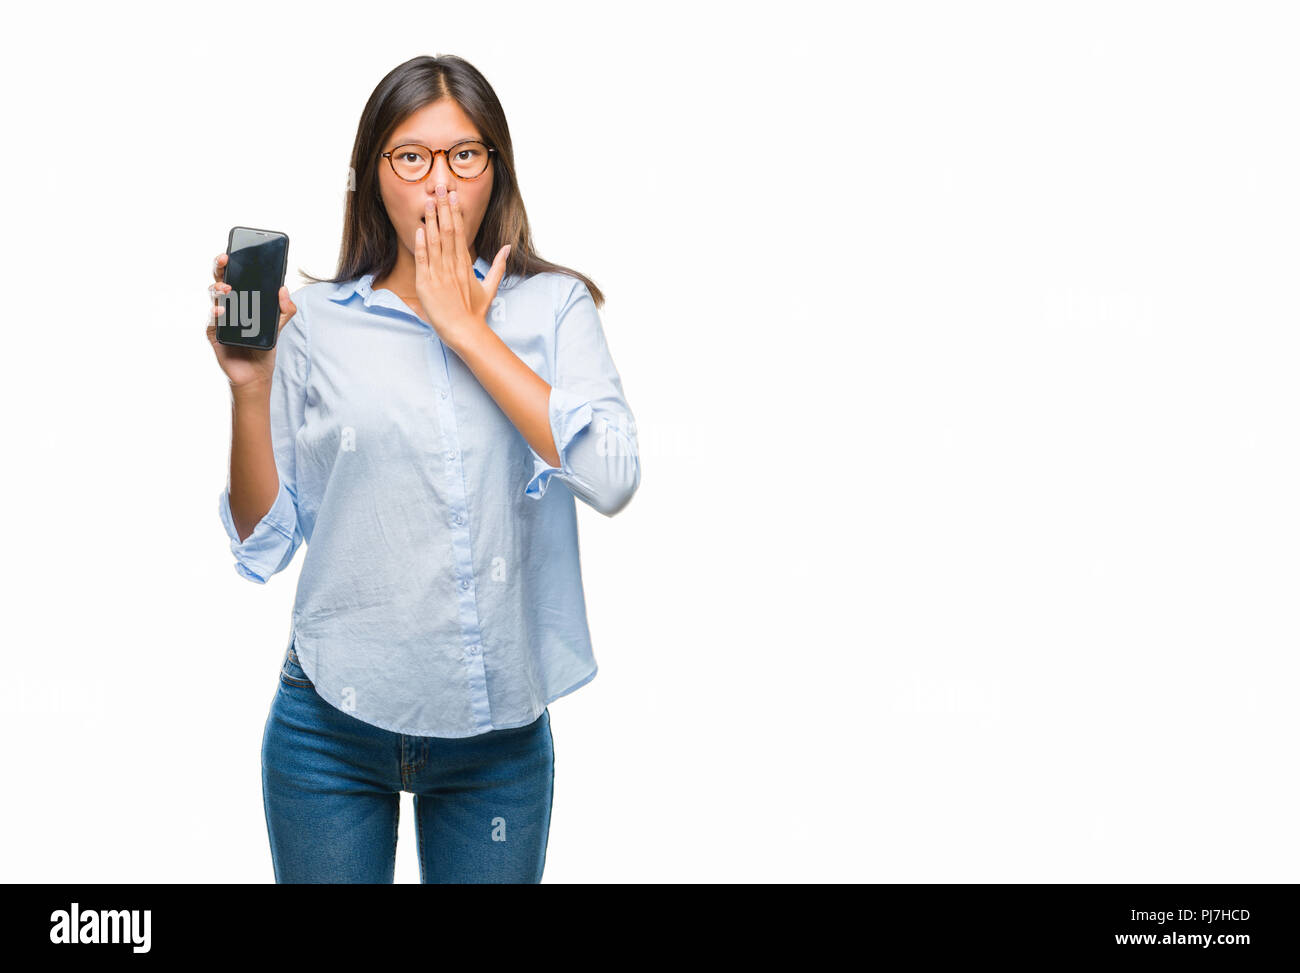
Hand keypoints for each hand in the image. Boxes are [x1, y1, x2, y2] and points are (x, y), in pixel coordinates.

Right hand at [206, 250, 296, 390]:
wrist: (256, 373)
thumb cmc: (264, 347)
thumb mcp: (279, 326)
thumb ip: (285, 309)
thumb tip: (284, 289)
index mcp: (243, 299)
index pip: (237, 276)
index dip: (234, 262)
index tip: (235, 250)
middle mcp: (229, 305)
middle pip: (220, 280)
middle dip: (220, 267)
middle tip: (224, 259)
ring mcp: (220, 318)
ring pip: (213, 297)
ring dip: (218, 289)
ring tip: (227, 288)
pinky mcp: (214, 333)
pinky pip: (212, 320)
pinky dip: (216, 314)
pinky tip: (222, 311)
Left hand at [414, 186, 509, 348]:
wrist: (465, 331)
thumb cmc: (475, 312)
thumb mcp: (490, 287)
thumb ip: (498, 266)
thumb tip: (507, 247)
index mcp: (465, 265)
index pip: (460, 232)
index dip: (455, 212)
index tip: (453, 195)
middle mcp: (453, 266)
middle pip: (448, 231)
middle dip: (443, 208)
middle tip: (440, 187)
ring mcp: (440, 274)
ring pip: (435, 241)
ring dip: (431, 220)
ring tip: (429, 201)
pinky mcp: (427, 284)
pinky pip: (424, 260)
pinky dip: (422, 244)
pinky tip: (421, 228)